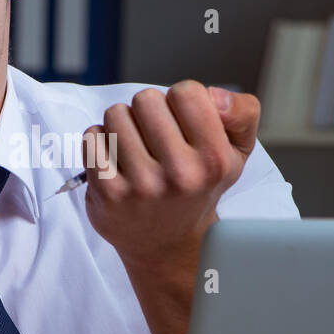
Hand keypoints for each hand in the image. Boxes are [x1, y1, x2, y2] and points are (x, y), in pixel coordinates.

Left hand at [82, 80, 258, 271]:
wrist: (168, 242)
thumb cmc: (199, 186)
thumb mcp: (236, 151)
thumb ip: (241, 112)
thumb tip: (214, 95)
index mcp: (214, 159)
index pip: (186, 92)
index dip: (180, 100)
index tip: (181, 122)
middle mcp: (180, 175)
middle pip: (146, 99)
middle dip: (149, 112)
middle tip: (156, 139)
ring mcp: (142, 186)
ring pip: (116, 114)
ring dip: (123, 124)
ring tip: (136, 149)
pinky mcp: (108, 194)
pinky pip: (93, 137)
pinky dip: (100, 141)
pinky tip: (116, 160)